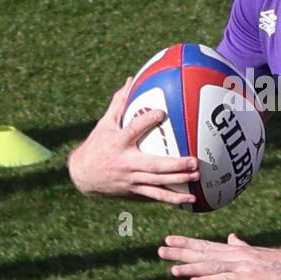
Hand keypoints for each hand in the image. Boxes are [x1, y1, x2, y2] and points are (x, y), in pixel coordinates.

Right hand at [67, 77, 199, 205]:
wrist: (83, 175)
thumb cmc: (97, 144)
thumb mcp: (104, 124)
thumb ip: (120, 103)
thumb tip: (132, 80)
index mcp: (118, 143)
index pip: (133, 130)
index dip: (146, 121)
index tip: (162, 112)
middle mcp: (126, 163)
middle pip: (153, 166)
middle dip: (175, 165)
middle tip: (194, 161)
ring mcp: (131, 179)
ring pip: (157, 183)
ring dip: (178, 182)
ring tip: (196, 177)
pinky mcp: (134, 190)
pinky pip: (155, 195)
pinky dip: (172, 198)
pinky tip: (190, 199)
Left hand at [158, 232, 280, 279]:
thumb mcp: (257, 253)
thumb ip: (241, 246)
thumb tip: (231, 237)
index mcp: (235, 251)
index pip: (206, 245)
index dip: (187, 242)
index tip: (169, 239)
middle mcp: (235, 256)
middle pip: (203, 253)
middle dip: (181, 251)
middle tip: (159, 249)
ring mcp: (241, 266)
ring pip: (210, 266)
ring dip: (189, 266)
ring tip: (170, 267)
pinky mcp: (248, 278)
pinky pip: (224, 279)